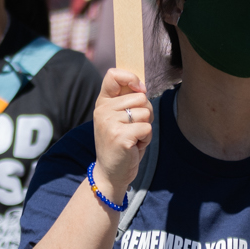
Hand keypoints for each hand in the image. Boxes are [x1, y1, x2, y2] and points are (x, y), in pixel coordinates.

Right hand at [90, 69, 152, 202]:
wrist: (110, 173)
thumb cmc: (120, 143)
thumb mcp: (118, 119)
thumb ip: (127, 102)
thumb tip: (142, 87)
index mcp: (102, 103)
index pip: (113, 75)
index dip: (130, 77)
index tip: (138, 89)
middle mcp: (103, 110)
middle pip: (141, 97)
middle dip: (145, 113)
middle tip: (133, 128)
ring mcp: (110, 123)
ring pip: (146, 112)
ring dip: (145, 127)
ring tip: (133, 138)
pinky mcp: (120, 136)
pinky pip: (147, 128)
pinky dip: (146, 139)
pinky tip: (134, 146)